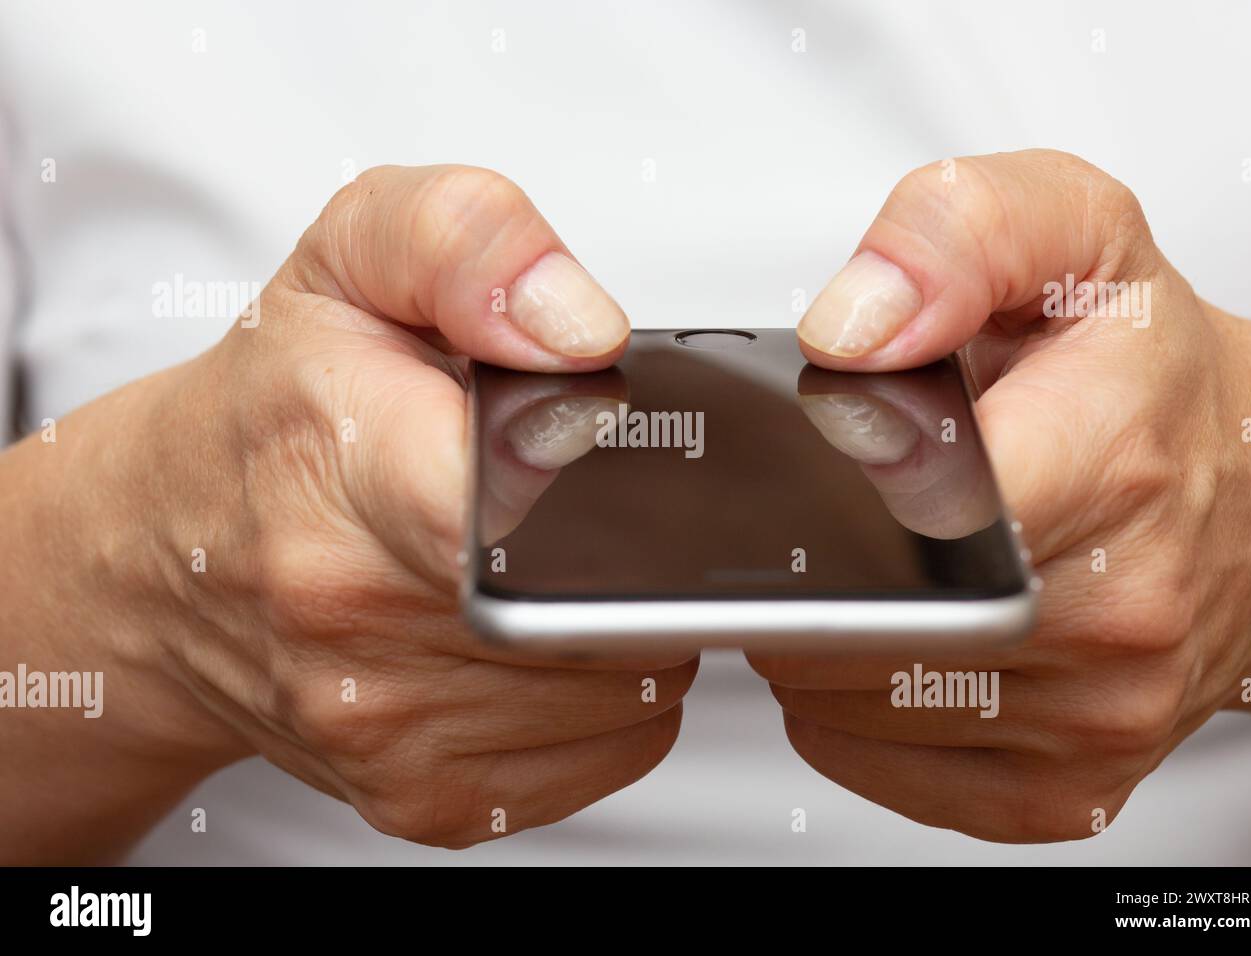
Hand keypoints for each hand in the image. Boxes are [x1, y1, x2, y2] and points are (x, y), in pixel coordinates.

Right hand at [2, 165, 697, 859]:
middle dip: (632, 545)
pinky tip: (542, 638)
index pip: (520, 513)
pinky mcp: (423, 795)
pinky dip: (610, 697)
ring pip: (628, 688)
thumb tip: (583, 330)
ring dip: (625, 620)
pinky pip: (607, 751)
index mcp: (347, 470)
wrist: (163, 558)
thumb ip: (469, 243)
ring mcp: (390, 727)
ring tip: (553, 560)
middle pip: (607, 604)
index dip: (607, 485)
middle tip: (583, 497)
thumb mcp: (350, 264)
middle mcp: (357, 618)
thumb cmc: (267, 417)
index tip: (599, 453)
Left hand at [749, 149, 1250, 841]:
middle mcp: (1115, 610)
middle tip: (829, 512)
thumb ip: (956, 236)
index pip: (915, 513)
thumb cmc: (1156, 381)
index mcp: (1107, 461)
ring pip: (850, 704)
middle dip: (807, 567)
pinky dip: (846, 709)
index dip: (823, 496)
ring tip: (871, 564)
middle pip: (859, 622)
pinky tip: (890, 639)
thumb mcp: (1075, 239)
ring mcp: (1093, 715)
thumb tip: (850, 329)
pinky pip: (881, 765)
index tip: (814, 471)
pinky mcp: (1063, 787)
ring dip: (817, 637)